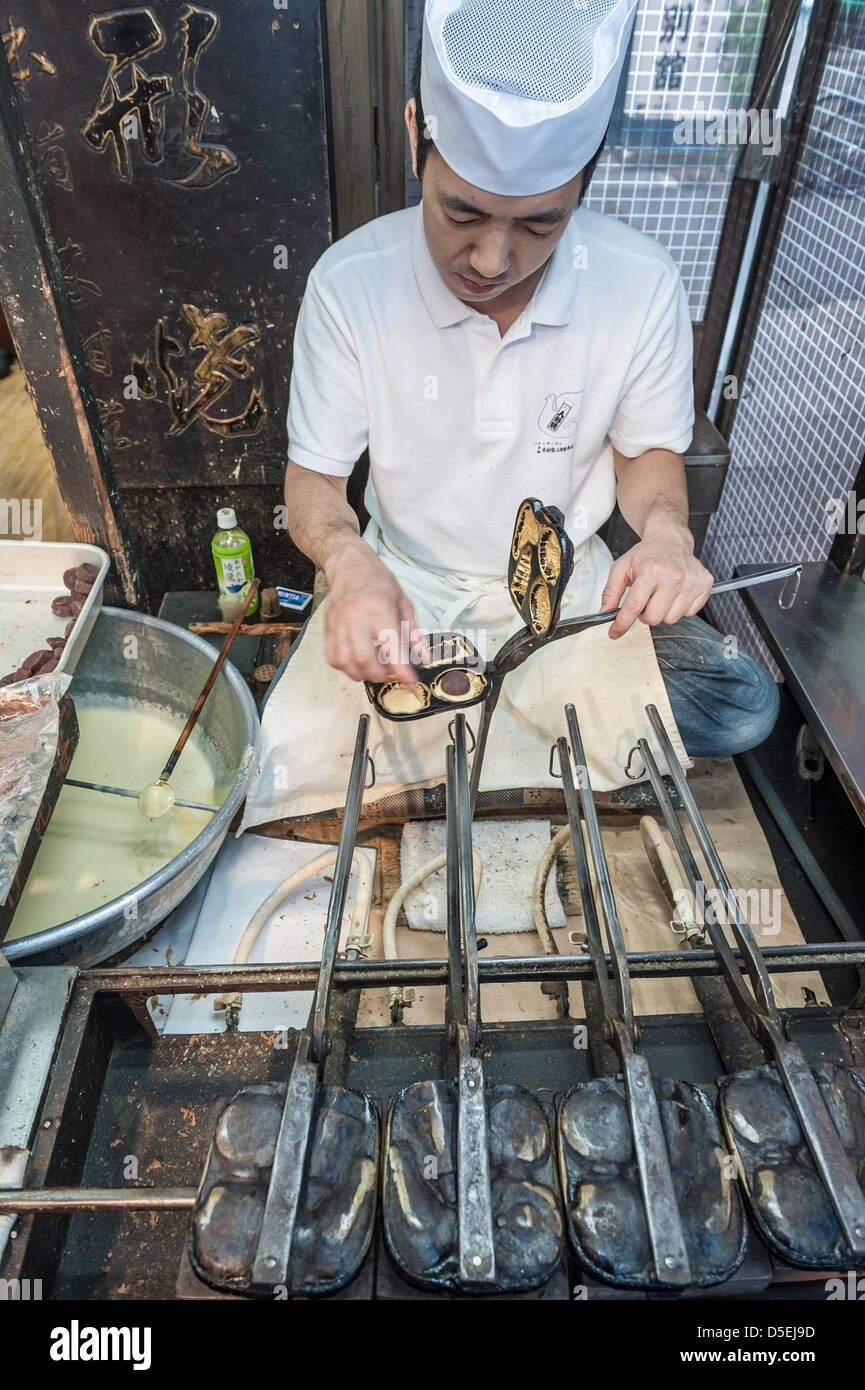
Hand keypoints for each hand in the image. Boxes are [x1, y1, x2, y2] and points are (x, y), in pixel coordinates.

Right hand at [323, 539, 427, 683]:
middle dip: (380, 676)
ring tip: (374, 671)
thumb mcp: (404, 603)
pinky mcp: (327, 629)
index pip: (390, 647)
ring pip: (345, 662)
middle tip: (391, 675)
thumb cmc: (378, 582)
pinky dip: (346, 668)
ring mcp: (338, 623)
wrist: (349, 566)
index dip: (402, 670)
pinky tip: (357, 663)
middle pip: (364, 660)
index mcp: (379, 608)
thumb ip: (414, 634)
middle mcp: (355, 616)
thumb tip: (424, 658)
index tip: (411, 683)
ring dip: (362, 674)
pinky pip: (332, 658)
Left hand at [601, 525, 713, 638]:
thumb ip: (611, 591)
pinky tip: (675, 593)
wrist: (670, 540)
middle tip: (645, 600)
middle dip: (645, 614)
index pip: (634, 607)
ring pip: (671, 619)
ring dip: (662, 611)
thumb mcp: (621, 567)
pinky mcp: (705, 585)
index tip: (615, 632)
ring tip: (660, 594)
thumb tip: (605, 613)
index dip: (622, 624)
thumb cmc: (646, 554)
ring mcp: (692, 581)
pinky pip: (689, 613)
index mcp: (651, 570)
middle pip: (654, 618)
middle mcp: (674, 576)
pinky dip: (679, 608)